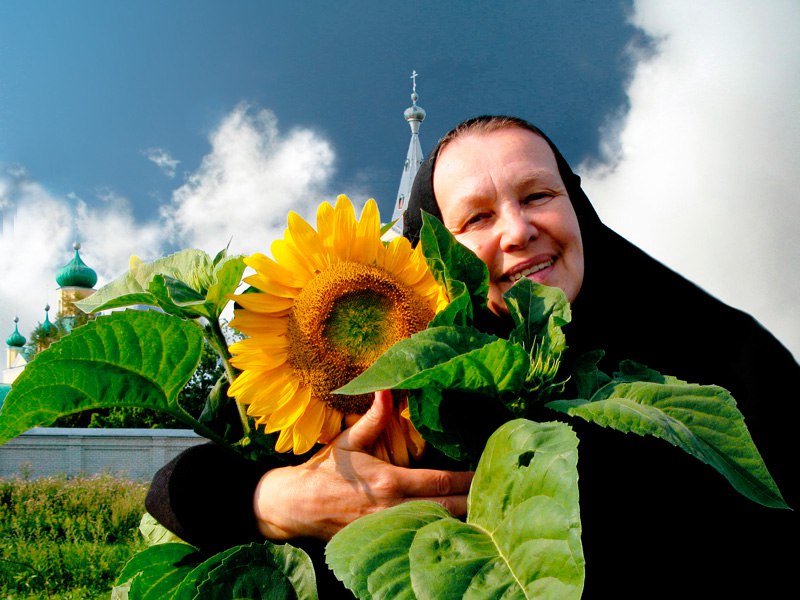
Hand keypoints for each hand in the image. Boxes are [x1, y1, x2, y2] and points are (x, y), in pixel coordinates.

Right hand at [253, 390, 473, 540]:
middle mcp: (395, 509)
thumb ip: (374, 416)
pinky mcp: (385, 542)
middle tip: (499, 493)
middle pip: (449, 510)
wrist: (296, 507)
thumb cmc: (325, 471)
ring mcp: (391, 530)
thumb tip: (387, 387)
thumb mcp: (349, 440)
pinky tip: (457, 529)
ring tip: (486, 511)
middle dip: (476, 503)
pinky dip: (440, 533)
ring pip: (438, 528)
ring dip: (462, 520)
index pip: (442, 482)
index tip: (490, 472)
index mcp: (391, 481)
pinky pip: (420, 539)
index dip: (469, 479)